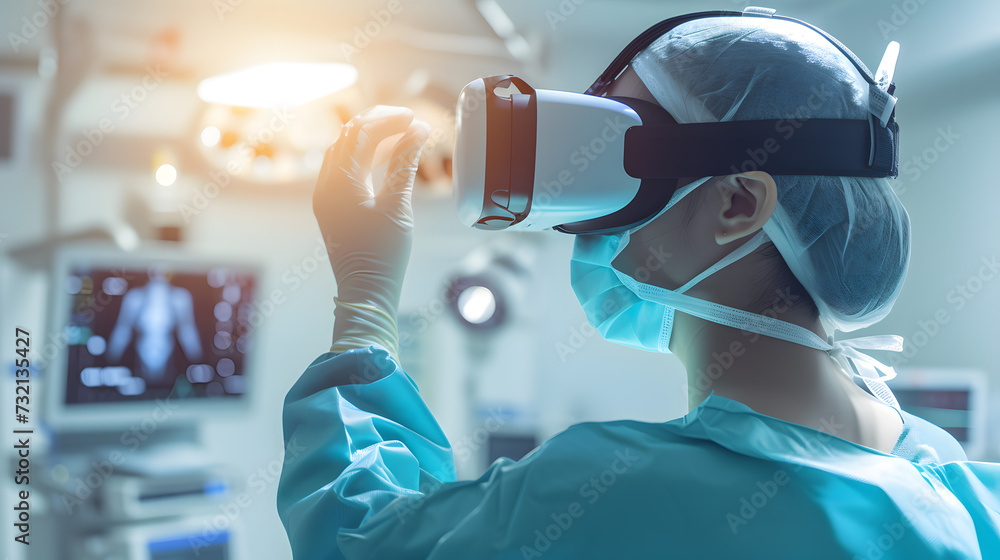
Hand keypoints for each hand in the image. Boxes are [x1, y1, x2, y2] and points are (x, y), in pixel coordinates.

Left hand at [313, 105, 430, 357]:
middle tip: (409, 120)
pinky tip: (383, 156)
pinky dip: (363, 156)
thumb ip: (405, 164)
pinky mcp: (331, 207)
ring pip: (343, 151)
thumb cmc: (384, 255)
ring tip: (400, 134)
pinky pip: (342, 169)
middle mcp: (325, 185)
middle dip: (379, 124)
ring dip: (370, 138)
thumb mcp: (398, 206)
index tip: (415, 119)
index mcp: (339, 183)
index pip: (362, 134)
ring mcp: (325, 196)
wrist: (365, 292)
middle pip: (348, 137)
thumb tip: (417, 131)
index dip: (390, 121)